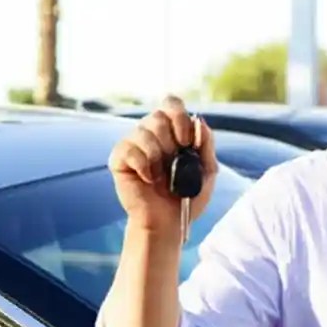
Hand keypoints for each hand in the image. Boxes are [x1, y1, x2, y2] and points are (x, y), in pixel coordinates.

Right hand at [108, 95, 217, 233]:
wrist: (168, 222)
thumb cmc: (186, 198)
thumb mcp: (207, 170)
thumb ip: (206, 143)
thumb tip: (199, 120)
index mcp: (172, 132)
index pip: (171, 103)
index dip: (179, 117)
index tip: (186, 141)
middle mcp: (151, 134)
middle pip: (158, 115)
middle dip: (171, 140)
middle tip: (174, 161)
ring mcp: (134, 145)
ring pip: (143, 131)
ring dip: (158, 155)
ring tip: (160, 175)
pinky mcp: (119, 159)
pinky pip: (129, 148)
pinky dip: (143, 164)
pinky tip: (147, 178)